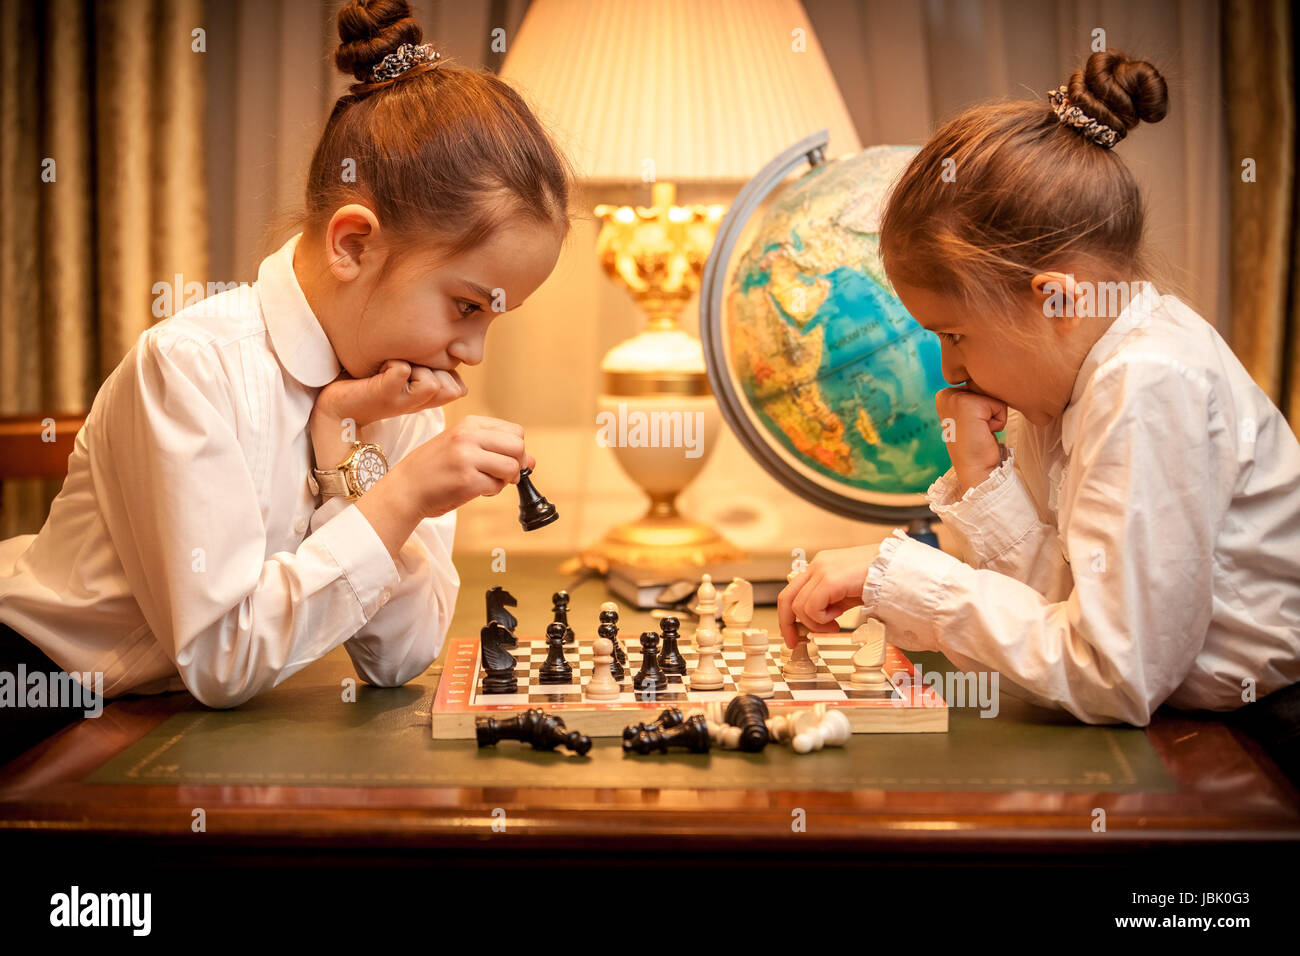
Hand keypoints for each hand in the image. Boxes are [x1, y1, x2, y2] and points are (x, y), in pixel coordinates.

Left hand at [315, 360, 465, 430]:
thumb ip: (427, 364)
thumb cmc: (370, 382)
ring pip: (434, 384)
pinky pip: (402, 370)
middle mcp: (419, 404)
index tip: (420, 370)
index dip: (446, 373)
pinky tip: (378, 369)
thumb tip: (447, 343)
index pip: (460, 389)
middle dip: (434, 370)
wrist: (336, 407)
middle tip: (406, 368)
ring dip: (416, 369)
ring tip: (394, 369)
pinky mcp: (385, 396)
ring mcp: (403, 402)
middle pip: (454, 388)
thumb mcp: (406, 374)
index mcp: (427, 399)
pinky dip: (391, 363)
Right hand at [392, 414, 536, 518]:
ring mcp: (467, 458)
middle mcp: (468, 437)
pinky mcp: (467, 481)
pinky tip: (475, 490)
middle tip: (502, 474)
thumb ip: (496, 448)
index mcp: (469, 424)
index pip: (515, 431)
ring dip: (505, 480)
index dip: (516, 449)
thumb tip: (532, 461)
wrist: (404, 488)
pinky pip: (497, 486)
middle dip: (517, 463)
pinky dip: (491, 491)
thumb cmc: (434, 468)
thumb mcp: (461, 446)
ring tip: (487, 482)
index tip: (505, 459)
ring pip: (512, 467)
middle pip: (518, 446)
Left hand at [777, 544, 879, 647]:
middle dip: (788, 624)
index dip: (788, 617)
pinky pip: (811, 607)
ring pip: (798, 606)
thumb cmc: (882, 579)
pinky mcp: (830, 579)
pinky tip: (839, 617)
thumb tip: (816, 621)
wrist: (901, 569)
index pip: (792, 592)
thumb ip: (830, 601)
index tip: (793, 635)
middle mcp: (818, 565)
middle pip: (786, 598)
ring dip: (816, 623)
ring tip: (835, 623)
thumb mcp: (848, 592)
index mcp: (821, 566)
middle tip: (797, 641)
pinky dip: (821, 618)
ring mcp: (822, 569)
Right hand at [935, 384, 1005, 493]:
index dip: (985, 407)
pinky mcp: (968, 405)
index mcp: (944, 394)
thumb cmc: (977, 445)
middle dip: (989, 409)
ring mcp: (955, 398)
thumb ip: (978, 395)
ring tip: (981, 431)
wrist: (975, 470)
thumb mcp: (973, 414)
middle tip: (978, 429)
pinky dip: (998, 421)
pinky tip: (984, 433)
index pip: (980, 385)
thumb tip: (997, 382)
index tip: (974, 425)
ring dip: (994, 416)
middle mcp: (946, 394)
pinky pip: (999, 405)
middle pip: (987, 387)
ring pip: (994, 394)